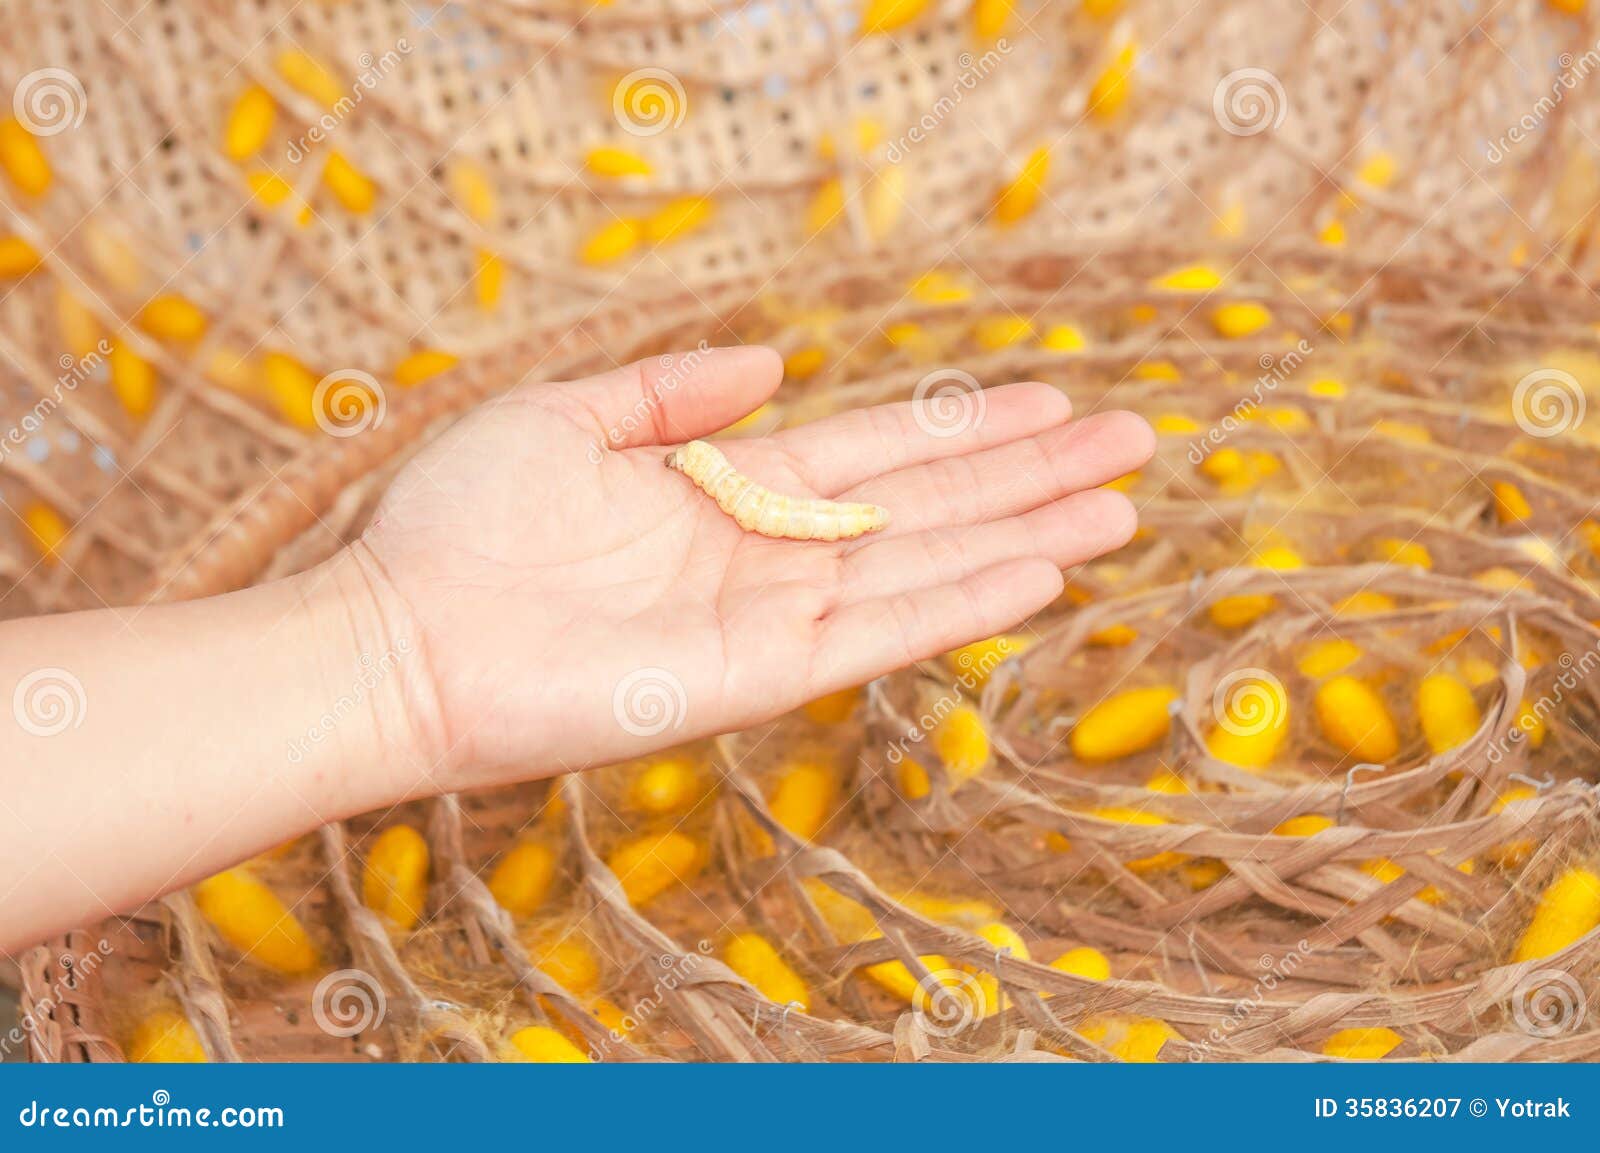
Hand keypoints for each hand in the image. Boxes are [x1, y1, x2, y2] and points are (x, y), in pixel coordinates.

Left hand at [346, 346, 1153, 788]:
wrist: (400, 637)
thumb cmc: (462, 526)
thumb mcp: (571, 417)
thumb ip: (676, 390)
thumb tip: (775, 359)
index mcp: (728, 491)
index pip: (876, 450)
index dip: (966, 426)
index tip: (1051, 401)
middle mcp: (767, 554)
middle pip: (926, 503)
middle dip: (1028, 474)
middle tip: (1131, 442)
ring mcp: (769, 617)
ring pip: (924, 565)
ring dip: (1023, 534)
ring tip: (1119, 507)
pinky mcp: (756, 677)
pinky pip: (877, 633)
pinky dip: (957, 601)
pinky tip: (1035, 569)